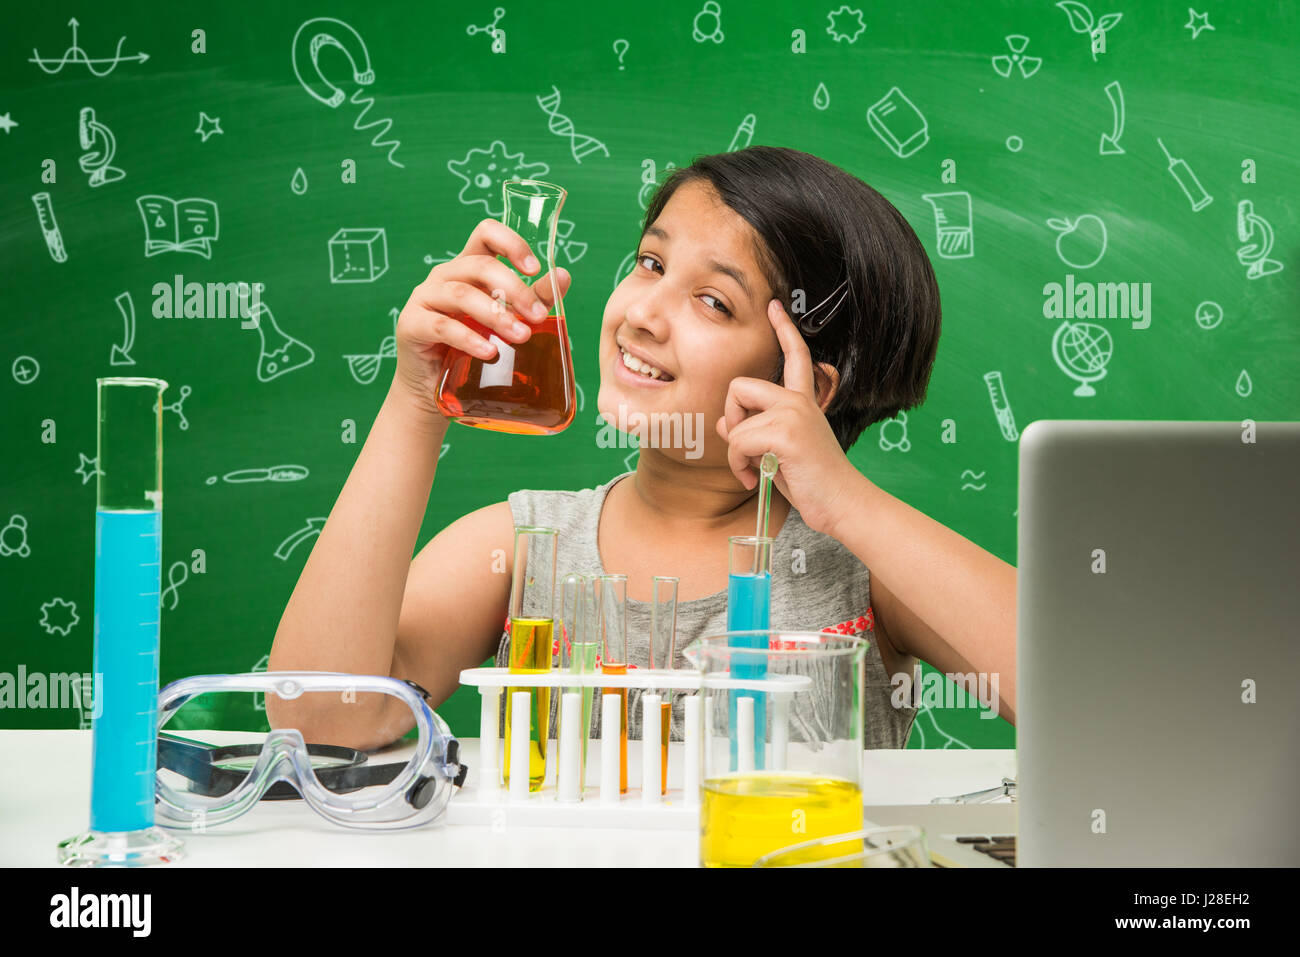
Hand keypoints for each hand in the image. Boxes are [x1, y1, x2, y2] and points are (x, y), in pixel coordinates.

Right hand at [392, 218, 570, 416]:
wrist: (431, 389)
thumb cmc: (471, 350)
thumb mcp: (506, 321)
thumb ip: (533, 299)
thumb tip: (563, 276)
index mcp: (468, 268)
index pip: (486, 233)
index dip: (511, 243)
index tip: (534, 269)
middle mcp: (445, 276)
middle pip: (480, 265)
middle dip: (514, 289)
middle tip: (539, 317)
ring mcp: (425, 298)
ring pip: (462, 294)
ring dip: (496, 315)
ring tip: (521, 336)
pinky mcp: (412, 324)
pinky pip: (442, 326)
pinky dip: (469, 339)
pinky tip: (489, 352)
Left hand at [715, 298, 861, 536]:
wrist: (842, 505)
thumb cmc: (813, 483)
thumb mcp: (777, 454)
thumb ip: (753, 434)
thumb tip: (724, 423)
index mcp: (803, 402)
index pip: (795, 356)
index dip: (783, 329)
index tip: (773, 305)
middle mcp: (799, 401)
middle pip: (739, 387)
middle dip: (732, 419)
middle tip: (744, 449)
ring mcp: (793, 414)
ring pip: (735, 422)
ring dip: (735, 455)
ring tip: (753, 473)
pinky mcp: (786, 433)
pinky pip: (738, 442)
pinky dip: (738, 466)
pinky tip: (755, 481)